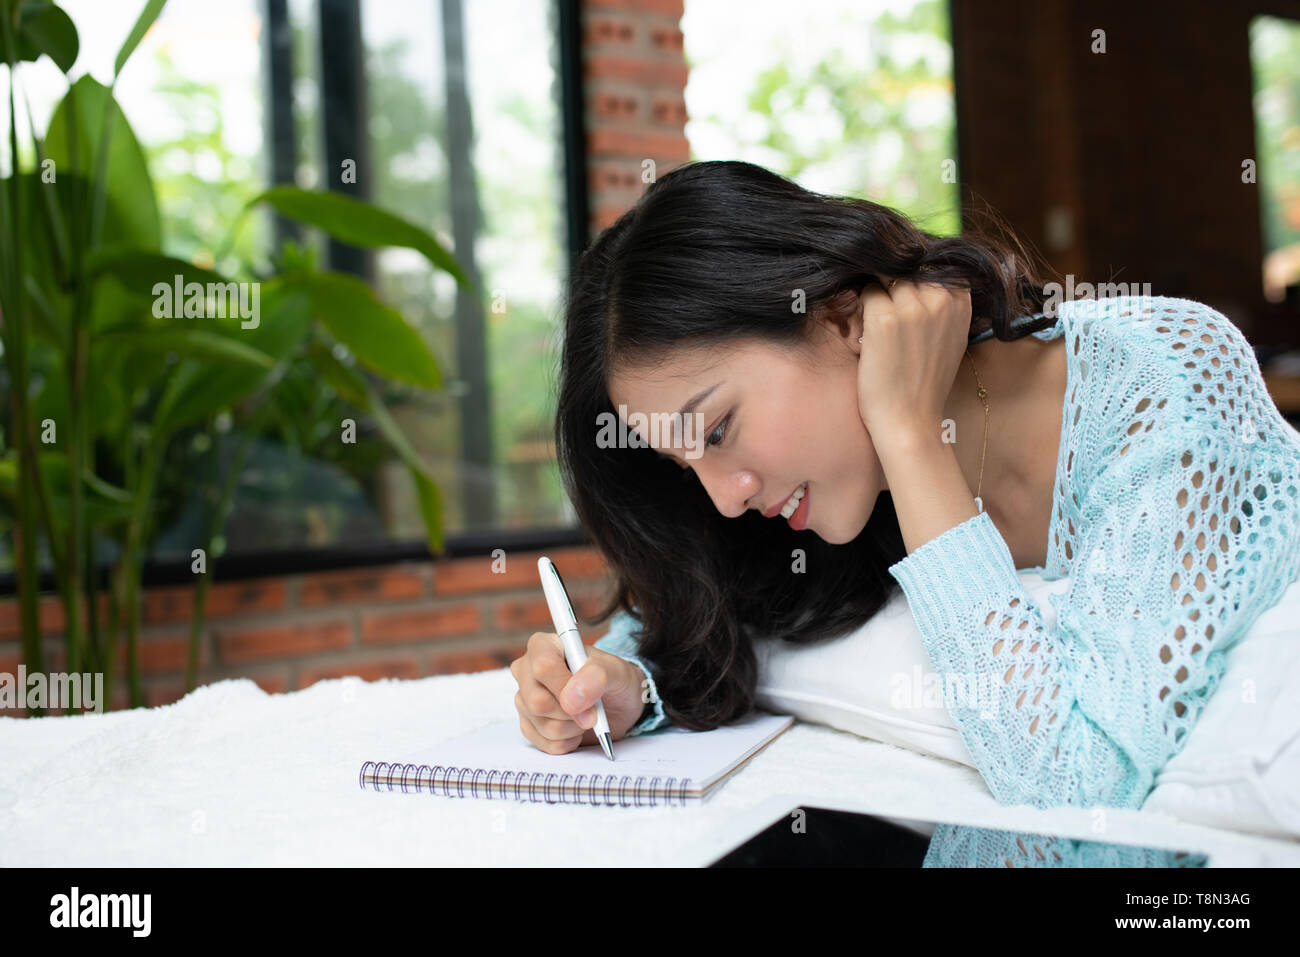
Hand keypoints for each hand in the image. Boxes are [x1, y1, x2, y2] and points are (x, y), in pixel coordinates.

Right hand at [509, 632, 648, 754]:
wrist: (617, 705)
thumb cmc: (613, 680)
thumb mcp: (616, 671)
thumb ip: (597, 676)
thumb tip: (572, 699)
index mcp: (544, 646)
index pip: (543, 666)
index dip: (565, 687)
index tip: (588, 701)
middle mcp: (527, 671)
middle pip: (537, 701)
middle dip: (572, 713)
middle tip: (592, 711)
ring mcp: (524, 699)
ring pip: (543, 725)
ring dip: (573, 728)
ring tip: (585, 716)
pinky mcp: (528, 725)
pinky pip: (544, 743)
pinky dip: (568, 742)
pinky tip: (576, 729)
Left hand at [855, 276, 971, 444]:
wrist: (910, 421)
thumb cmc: (925, 383)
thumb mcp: (951, 337)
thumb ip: (943, 305)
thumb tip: (922, 274)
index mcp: (961, 301)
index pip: (934, 263)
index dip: (915, 273)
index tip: (904, 290)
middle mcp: (940, 299)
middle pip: (907, 268)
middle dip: (893, 283)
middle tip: (886, 312)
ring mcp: (912, 307)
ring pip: (885, 278)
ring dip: (877, 295)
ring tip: (877, 325)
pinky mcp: (883, 319)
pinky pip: (866, 293)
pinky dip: (862, 307)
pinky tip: (866, 332)